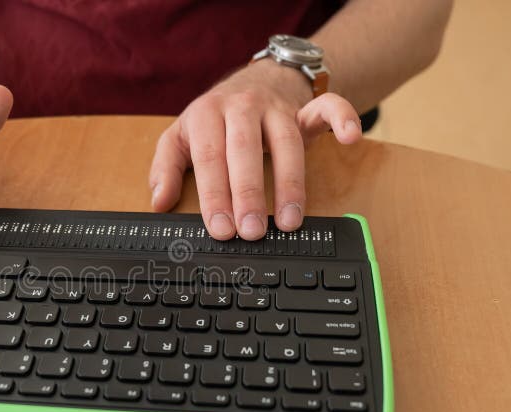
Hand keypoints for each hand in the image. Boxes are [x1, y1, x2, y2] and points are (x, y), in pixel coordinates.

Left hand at [149, 60, 361, 239]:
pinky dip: (342, 117)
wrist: (255, 80)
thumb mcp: (180, 137)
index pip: (209, 159)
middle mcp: (241, 107)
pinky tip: (351, 139)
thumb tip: (159, 202)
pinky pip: (327, 106)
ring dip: (290, 183)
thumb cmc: (214, 119)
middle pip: (245, 150)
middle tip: (250, 232)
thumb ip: (167, 168)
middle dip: (247, 194)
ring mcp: (276, 106)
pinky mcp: (305, 108)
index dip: (214, 196)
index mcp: (206, 115)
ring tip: (289, 221)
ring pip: (286, 141)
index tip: (220, 229)